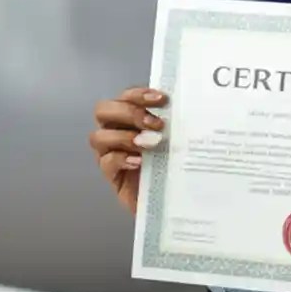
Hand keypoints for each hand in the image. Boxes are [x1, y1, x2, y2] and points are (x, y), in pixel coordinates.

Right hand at [89, 87, 168, 213]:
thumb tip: (192, 107)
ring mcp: (109, 152)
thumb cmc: (173, 163)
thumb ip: (176, 123)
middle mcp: (115, 130)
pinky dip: (122, 159)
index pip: (125, 97)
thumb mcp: (177, 139)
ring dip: (125, 136)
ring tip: (150, 144)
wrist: (172, 197)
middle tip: (156, 125)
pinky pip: (106, 162)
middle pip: (103, 110)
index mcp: (130, 117)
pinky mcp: (110, 174)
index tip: (163, 99)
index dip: (139, 94)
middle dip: (130, 113)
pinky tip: (139, 162)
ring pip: (98, 136)